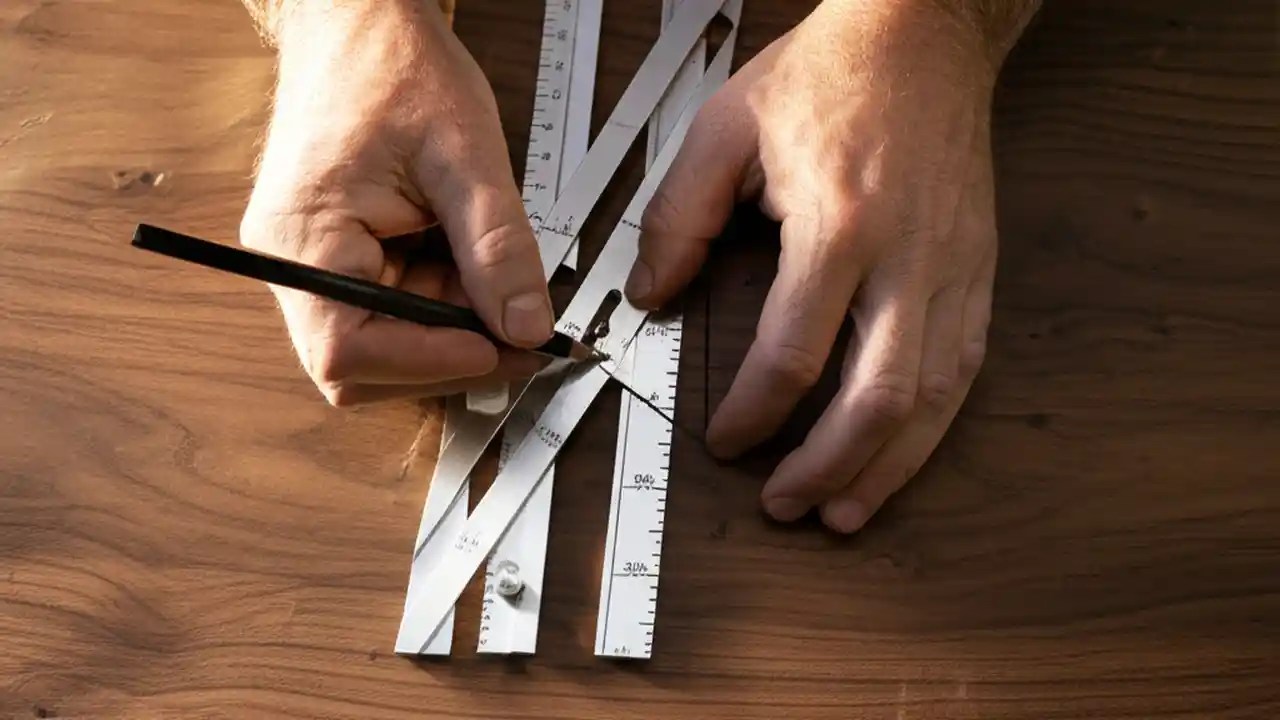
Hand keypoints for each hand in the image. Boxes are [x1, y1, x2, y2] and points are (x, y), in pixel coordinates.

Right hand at [239, 0, 552, 405]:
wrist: (360, 23)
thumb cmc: (392, 65)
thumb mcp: (466, 155)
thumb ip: (498, 248)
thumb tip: (525, 327)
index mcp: (303, 235)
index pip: (346, 350)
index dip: (426, 361)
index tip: (497, 349)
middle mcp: (291, 260)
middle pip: (363, 361)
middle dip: (446, 351)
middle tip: (521, 335)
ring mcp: (310, 261)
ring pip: (382, 342)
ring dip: (448, 330)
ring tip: (500, 289)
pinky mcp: (335, 256)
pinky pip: (388, 309)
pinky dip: (440, 304)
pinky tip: (474, 273)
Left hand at [627, 0, 1036, 531]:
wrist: (922, 36)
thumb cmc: (830, 75)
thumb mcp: (725, 129)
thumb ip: (677, 217)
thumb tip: (650, 293)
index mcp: (839, 223)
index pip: (792, 353)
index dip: (752, 412)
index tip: (725, 438)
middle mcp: (907, 256)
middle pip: (877, 397)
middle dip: (828, 468)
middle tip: (788, 504)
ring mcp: (953, 269)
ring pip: (933, 399)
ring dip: (889, 467)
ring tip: (846, 509)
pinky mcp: (978, 272)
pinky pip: (965, 368)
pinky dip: (932, 425)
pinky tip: (900, 453)